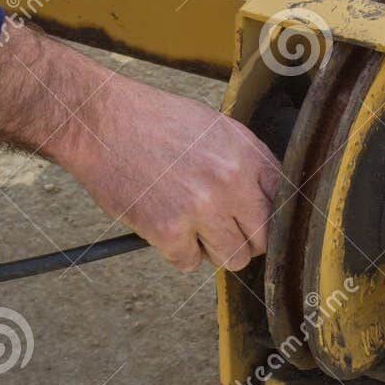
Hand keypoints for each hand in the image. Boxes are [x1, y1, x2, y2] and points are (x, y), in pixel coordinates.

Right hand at [55, 73, 280, 271]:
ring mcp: (200, 207)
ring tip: (188, 223)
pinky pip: (189, 263)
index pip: (284, 203)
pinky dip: (176, 251)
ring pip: (231, 259)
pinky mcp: (168, 230)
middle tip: (217, 226)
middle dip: (242, 238)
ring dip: (211, 249)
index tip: (252, 220)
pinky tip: (162, 223)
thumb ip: (246, 161)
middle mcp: (230, 181)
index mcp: (246, 153)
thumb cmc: (154, 120)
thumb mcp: (215, 126)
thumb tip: (270, 198)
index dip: (267, 216)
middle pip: (263, 239)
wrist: (100, 121)